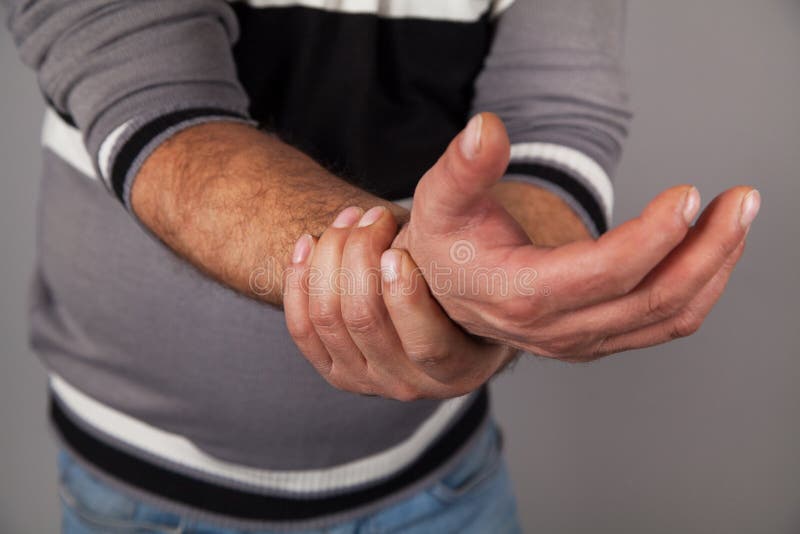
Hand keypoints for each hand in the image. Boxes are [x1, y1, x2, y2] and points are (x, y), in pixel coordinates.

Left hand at [283, 205, 516, 399]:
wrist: (440, 314)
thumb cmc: (464, 282)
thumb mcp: (473, 262)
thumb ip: (466, 229)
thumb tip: (477, 143)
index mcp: (457, 368)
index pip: (425, 340)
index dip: (403, 291)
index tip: (395, 244)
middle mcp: (412, 385)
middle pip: (362, 318)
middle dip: (359, 255)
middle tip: (372, 215)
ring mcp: (368, 382)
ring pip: (328, 318)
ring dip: (330, 258)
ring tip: (348, 220)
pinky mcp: (337, 372)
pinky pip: (303, 329)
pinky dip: (299, 281)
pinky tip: (308, 244)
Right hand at [394, 113, 759, 361]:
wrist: (447, 292)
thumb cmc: (448, 244)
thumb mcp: (440, 201)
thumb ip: (463, 167)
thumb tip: (487, 129)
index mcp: (520, 296)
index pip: (605, 273)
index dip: (656, 235)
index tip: (689, 193)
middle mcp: (556, 329)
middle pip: (653, 298)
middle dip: (708, 248)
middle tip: (741, 201)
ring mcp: (582, 341)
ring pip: (668, 316)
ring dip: (713, 268)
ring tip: (736, 218)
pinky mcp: (599, 339)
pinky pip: (663, 323)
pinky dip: (698, 289)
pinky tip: (713, 250)